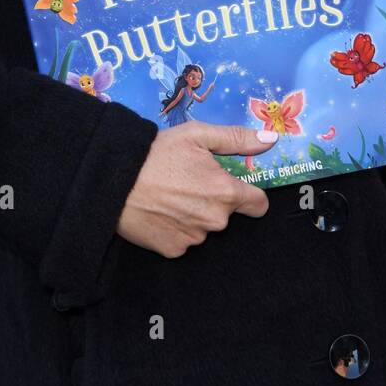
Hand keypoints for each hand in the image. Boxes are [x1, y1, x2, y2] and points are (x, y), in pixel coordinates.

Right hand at [117, 123, 273, 257]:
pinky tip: (160, 211)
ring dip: (194, 214)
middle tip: (189, 181)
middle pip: (227, 214)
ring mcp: (194, 238)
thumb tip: (271, 140)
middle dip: (215, 200)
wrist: (114, 180)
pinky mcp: (173, 250)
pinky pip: (184, 239)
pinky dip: (176, 227)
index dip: (249, 194)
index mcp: (225, 192)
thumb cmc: (156, 154)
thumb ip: (236, 138)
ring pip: (204, 227)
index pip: (258, 204)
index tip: (236, 186)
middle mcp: (215, 220)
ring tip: (170, 194)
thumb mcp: (197, 134)